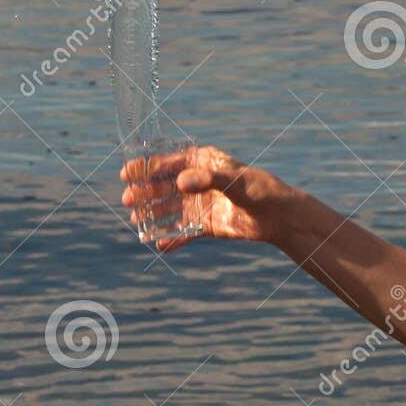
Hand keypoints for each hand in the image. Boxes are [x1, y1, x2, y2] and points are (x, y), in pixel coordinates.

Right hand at [118, 144, 288, 251]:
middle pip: (165, 186)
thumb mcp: (234, 181)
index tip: (127, 173)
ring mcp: (201, 204)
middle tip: (126, 199)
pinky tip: (157, 244)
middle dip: (144, 192)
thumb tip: (179, 182)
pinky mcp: (206, 225)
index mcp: (204, 162)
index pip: (169, 163)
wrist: (279, 217)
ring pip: (170, 209)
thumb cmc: (260, 190)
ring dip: (153, 214)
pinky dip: (171, 238)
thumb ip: (207, 180)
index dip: (147, 168)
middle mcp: (199, 182)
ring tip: (135, 221)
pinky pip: (184, 232)